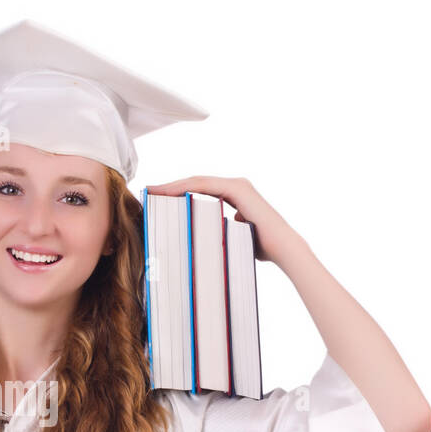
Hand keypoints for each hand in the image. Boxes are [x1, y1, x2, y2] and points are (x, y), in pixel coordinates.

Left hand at [144, 176, 303, 265]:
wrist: (283, 249)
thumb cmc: (259, 249)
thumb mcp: (230, 238)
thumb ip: (216, 233)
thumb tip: (196, 242)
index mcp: (233, 196)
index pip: (198, 191)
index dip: (176, 193)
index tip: (155, 198)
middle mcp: (235, 186)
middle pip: (195, 183)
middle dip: (170, 187)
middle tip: (147, 191)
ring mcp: (237, 185)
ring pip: (197, 182)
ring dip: (173, 185)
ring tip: (152, 191)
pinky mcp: (238, 189)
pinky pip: (204, 186)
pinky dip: (185, 188)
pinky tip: (167, 193)